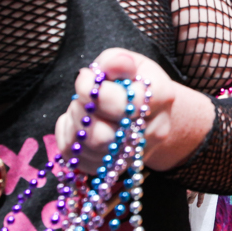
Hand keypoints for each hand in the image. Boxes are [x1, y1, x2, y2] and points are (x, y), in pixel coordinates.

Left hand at [53, 49, 211, 173]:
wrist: (147, 110)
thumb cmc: (134, 81)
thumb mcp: (129, 61)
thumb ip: (118, 61)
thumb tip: (117, 64)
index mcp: (162, 97)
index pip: (125, 103)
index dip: (95, 89)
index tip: (86, 76)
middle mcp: (154, 132)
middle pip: (105, 135)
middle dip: (81, 111)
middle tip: (81, 95)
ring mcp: (136, 155)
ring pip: (91, 149)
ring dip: (75, 124)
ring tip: (80, 108)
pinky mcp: (114, 169)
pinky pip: (78, 160)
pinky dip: (70, 138)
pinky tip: (78, 124)